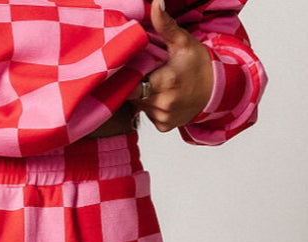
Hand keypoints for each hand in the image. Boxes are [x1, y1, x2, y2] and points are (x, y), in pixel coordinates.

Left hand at [130, 0, 213, 131]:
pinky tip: (161, 96)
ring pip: (139, 105)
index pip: (131, 81)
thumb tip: (156, 3)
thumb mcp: (183, 41)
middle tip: (145, 71)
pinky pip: (147, 116)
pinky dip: (150, 107)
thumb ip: (165, 25)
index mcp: (166, 81)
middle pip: (133, 93)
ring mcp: (163, 117)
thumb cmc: (198, 64)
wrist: (216, 90)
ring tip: (155, 82)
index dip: (127, 74)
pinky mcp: (164, 126)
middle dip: (135, 82)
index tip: (128, 66)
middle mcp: (164, 103)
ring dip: (142, 95)